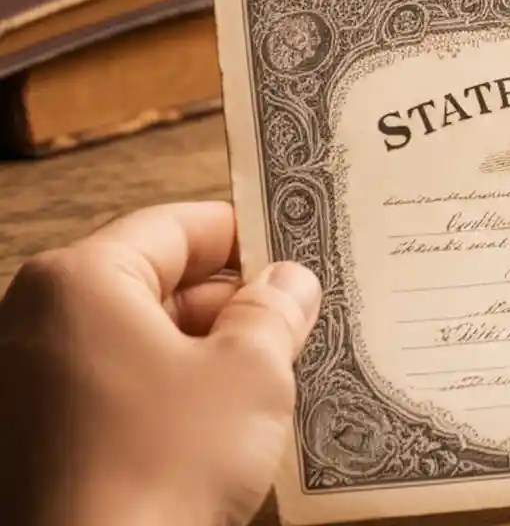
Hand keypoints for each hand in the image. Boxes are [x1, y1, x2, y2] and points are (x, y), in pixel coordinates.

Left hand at [0, 202, 319, 525]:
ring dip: (202, 353)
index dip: (245, 234)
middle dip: (229, 302)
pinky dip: (165, 394)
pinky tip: (219, 425)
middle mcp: (31, 321)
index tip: (294, 248)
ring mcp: (24, 384)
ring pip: (133, 341)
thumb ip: (274, 313)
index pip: (175, 227)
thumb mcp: (248, 375)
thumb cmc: (158, 470)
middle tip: (296, 320)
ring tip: (270, 376)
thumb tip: (288, 282)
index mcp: (77, 282)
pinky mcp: (31, 440)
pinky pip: (111, 391)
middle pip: (150, 284)